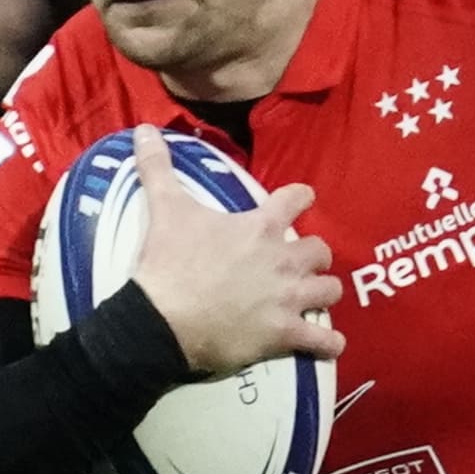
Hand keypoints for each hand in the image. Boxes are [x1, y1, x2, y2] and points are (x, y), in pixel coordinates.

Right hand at [128, 127, 342, 377]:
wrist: (163, 319)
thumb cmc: (168, 262)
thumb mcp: (165, 209)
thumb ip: (158, 167)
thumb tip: (144, 128)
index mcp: (260, 227)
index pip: (296, 198)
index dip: (300, 197)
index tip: (301, 199)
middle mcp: (283, 260)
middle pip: (321, 250)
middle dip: (314, 255)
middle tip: (299, 262)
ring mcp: (288, 298)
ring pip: (330, 290)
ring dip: (323, 292)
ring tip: (312, 297)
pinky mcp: (285, 334)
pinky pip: (325, 341)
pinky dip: (329, 344)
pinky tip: (329, 344)